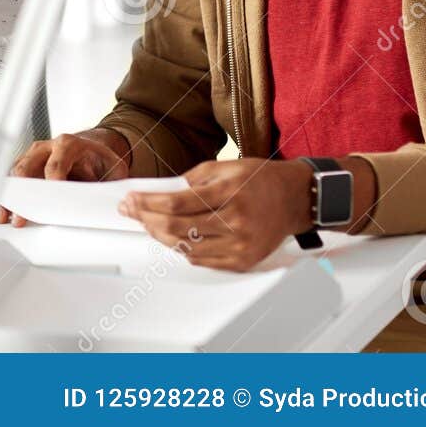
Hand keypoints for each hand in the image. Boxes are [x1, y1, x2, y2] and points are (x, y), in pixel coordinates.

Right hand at [0, 128, 130, 224]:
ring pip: (15, 173)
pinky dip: (7, 195)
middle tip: (24, 215)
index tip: (50, 199)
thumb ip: (112, 183)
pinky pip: (12, 179)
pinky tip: (4, 210)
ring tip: (7, 216)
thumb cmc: (99, 159)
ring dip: (10, 196)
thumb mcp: (114, 167)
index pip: (56, 163)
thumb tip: (110, 204)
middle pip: (28, 167)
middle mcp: (46, 147)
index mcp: (68, 144)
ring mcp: (33, 155)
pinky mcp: (26, 165)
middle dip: (25, 193)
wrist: (91, 148)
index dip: (51, 182)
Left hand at [118, 158, 311, 270]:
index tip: (130, 199)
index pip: (176, 203)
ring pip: (186, 247)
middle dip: (146, 219)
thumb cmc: (260, 180)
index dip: (147, 203)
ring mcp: (240, 245)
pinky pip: (202, 260)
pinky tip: (171, 237)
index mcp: (229, 193)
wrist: (295, 199)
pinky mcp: (243, 260)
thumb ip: (192, 178)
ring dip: (160, 236)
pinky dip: (182, 248)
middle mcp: (236, 221)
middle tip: (130, 211)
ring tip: (147, 223)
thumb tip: (160, 192)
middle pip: (177, 227)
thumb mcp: (225, 166)